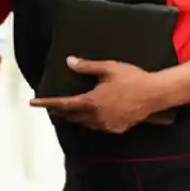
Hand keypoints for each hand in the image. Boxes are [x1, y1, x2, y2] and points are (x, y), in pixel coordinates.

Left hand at [29, 57, 171, 133]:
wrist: (155, 93)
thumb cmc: (132, 78)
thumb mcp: (108, 68)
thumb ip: (87, 66)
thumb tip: (69, 61)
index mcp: (91, 102)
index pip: (64, 104)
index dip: (47, 103)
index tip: (33, 103)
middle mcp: (96, 117)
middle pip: (72, 116)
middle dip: (61, 111)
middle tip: (51, 107)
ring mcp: (107, 125)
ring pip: (85, 123)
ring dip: (76, 117)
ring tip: (69, 112)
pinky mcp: (117, 129)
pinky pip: (99, 126)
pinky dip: (92, 121)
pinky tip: (92, 116)